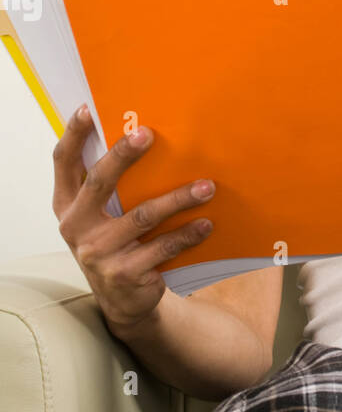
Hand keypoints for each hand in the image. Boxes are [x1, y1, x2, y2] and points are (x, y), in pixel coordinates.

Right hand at [52, 103, 215, 334]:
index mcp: (67, 205)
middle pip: (100, 182)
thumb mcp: (103, 217)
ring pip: (142, 216)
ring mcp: (98, 252)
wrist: (124, 302)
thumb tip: (143, 138)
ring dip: (178, 198)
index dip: (73, 135)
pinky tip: (207, 224)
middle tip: (148, 134)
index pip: (64, 163)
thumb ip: (110, 186)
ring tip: (206, 187)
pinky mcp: (124, 273)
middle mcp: (76, 227)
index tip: (88, 109)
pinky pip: (162, 247)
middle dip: (123, 155)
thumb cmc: (117, 245)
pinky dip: (187, 235)